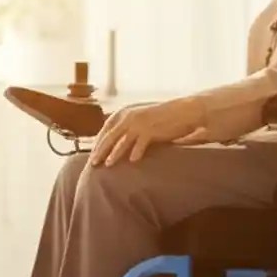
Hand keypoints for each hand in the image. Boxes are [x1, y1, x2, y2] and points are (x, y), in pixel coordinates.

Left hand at [90, 97, 205, 166]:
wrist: (184, 111)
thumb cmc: (161, 117)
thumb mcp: (139, 119)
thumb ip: (127, 127)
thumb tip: (113, 142)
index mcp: (124, 113)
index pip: (105, 130)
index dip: (98, 143)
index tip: (92, 154)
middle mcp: (129, 116)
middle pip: (110, 136)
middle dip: (100, 151)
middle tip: (92, 164)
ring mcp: (139, 123)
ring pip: (122, 141)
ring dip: (114, 154)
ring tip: (107, 165)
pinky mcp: (151, 129)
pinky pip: (141, 143)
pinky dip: (136, 152)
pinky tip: (132, 161)